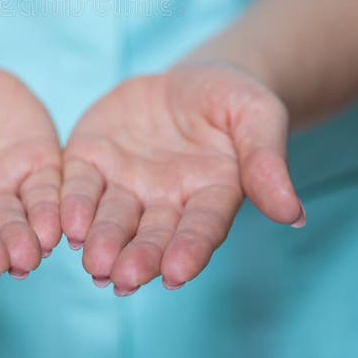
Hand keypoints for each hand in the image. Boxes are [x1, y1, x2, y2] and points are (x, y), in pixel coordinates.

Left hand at [61, 59, 304, 294]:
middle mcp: (165, 201)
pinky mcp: (92, 158)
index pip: (200, 228)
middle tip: (123, 278)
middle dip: (138, 256)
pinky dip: (71, 205)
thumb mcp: (257, 116)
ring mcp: (125, 183)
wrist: (191, 80)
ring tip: (92, 261)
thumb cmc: (234, 100)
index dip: (189, 250)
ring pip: (111, 218)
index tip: (177, 274)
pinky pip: (78, 184)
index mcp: (210, 196)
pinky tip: (65, 222)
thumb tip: (292, 213)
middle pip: (151, 234)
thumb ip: (266, 161)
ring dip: (101, 241)